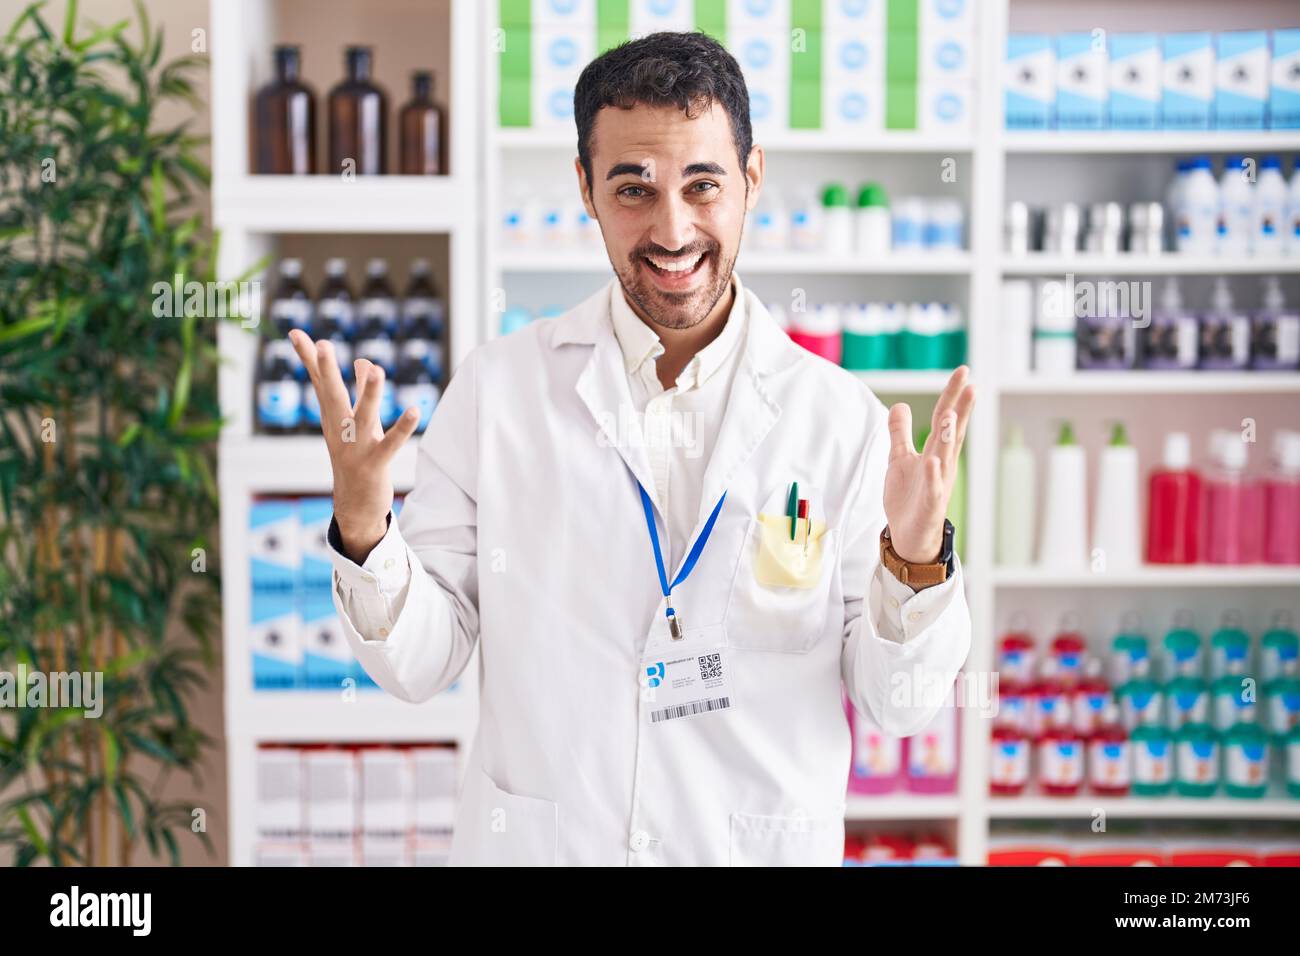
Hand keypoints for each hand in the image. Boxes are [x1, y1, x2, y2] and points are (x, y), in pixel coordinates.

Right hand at [288, 330, 419, 562]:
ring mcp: (356, 448)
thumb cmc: (356, 458)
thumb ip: (361, 390)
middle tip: (322, 343)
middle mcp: (340, 430)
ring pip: (363, 416)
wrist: (355, 506)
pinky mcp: (375, 464)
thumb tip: (366, 361)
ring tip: (379, 369)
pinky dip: (403, 428)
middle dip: (327, 370)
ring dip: (370, 393)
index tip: (296, 332)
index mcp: (333, 417)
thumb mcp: (357, 422)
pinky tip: (416, 410)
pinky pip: (390, 443)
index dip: (309, 358)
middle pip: (332, 395)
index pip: (319, 382)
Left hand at [882, 366, 975, 565]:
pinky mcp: (929, 504)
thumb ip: (900, 432)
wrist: (908, 535)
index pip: (946, 418)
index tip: (963, 371)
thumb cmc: (908, 496)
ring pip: (944, 457)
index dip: (953, 396)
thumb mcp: (900, 458)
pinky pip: (932, 489)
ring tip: (949, 414)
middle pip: (951, 432)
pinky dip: (932, 476)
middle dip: (960, 409)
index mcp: (936, 451)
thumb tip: (900, 405)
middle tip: (970, 383)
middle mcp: (941, 464)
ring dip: (946, 436)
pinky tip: (932, 462)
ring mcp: (937, 484)